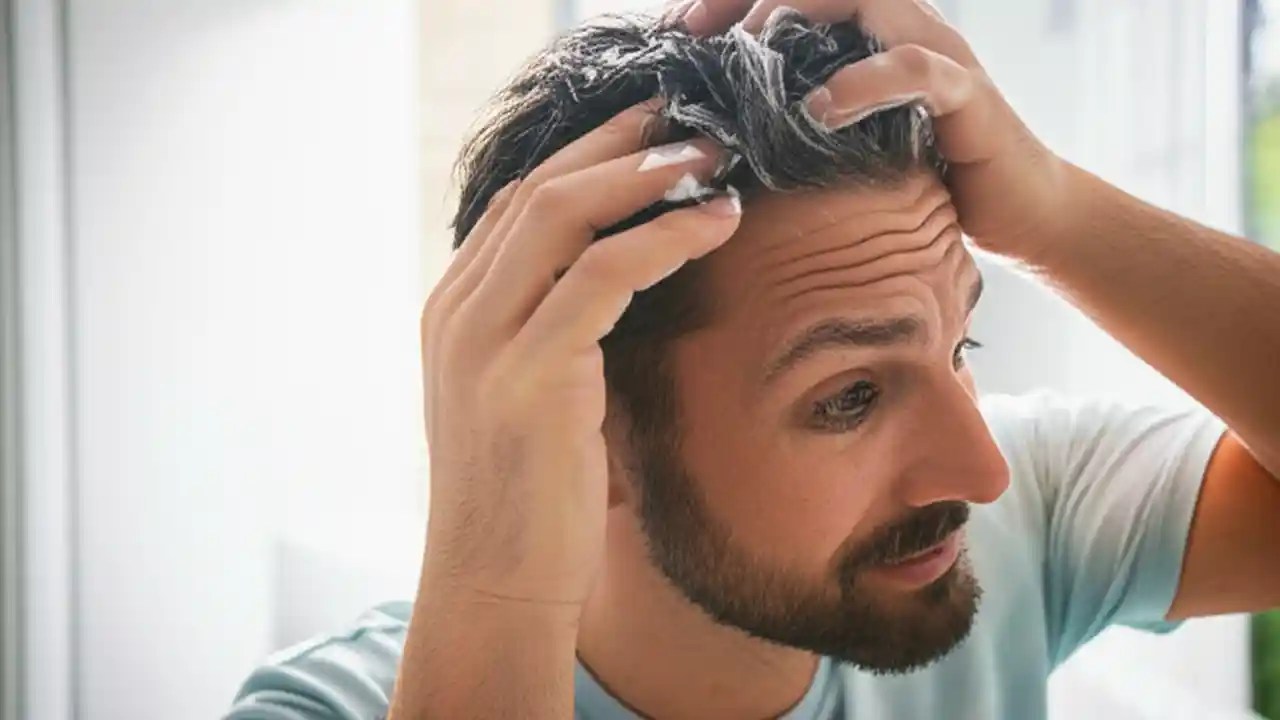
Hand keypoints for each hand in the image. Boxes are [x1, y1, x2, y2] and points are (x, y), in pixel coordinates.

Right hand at [418, 102, 739, 609]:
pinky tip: (711, 222)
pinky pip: (603, 275)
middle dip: (621, 145)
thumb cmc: (525, 498)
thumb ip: (552, 332)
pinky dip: (663, 237)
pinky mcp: (526, 376)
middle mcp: (458, 312)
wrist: (493, 586)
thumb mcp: (525, 396)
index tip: (654, 132)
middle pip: (540, 190)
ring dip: (647, 176)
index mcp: (454, 310)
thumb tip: (627, 280)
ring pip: (564, 216)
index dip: (590, 156)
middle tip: (692, 122)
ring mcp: (483, 341)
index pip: (520, 201)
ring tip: (713, 161)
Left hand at [677, 0, 1070, 259]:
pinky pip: (913, 69)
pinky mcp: (967, 94)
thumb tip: (717, 138)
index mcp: (866, 33)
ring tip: (746, 58)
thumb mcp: (846, 146)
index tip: (676, 34)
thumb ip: (796, 125)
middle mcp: (902, 25)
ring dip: (796, 20)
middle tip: (692, 36)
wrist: (1022, 210)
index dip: (732, 0)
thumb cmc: (926, 178)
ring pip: (865, 0)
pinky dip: (862, 83)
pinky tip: (818, 111)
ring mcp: (936, 51)